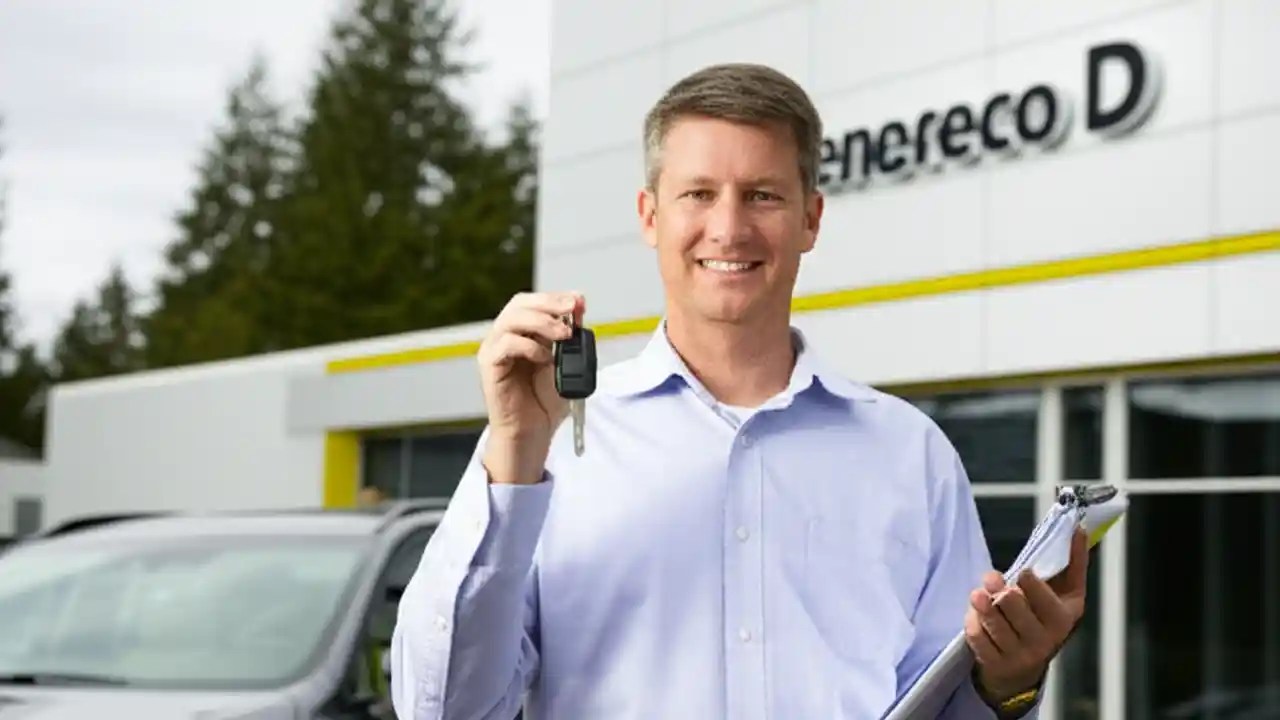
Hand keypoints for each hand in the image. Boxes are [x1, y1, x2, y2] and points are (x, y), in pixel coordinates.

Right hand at [476, 291, 583, 484]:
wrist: (533, 431)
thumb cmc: (545, 400)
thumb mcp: (565, 362)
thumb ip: (570, 336)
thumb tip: (578, 309)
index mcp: (522, 333)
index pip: (533, 302)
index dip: (555, 297)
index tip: (578, 300)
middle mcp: (505, 336)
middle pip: (520, 304)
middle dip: (549, 303)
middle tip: (572, 308)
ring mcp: (495, 349)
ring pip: (511, 319)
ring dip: (542, 322)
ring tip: (564, 334)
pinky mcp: (489, 366)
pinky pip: (505, 344)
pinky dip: (529, 346)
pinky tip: (544, 358)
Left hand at [965, 528, 1088, 702]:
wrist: (1026, 666)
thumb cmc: (1046, 619)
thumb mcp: (1067, 594)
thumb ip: (1073, 562)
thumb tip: (1079, 529)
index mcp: (1062, 619)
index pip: (1041, 595)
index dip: (1028, 581)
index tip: (1022, 573)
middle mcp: (1043, 641)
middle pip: (1012, 603)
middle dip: (997, 586)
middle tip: (991, 578)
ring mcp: (1019, 656)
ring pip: (992, 620)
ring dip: (980, 602)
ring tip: (978, 594)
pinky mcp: (995, 664)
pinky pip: (976, 636)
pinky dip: (972, 621)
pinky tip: (975, 614)